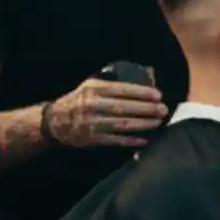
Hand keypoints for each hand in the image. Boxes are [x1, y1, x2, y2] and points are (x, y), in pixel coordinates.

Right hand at [47, 78, 167, 147]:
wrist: (56, 121)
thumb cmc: (79, 100)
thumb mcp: (90, 85)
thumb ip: (111, 81)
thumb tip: (140, 78)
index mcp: (94, 89)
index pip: (121, 89)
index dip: (141, 92)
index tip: (157, 95)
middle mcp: (93, 106)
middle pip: (124, 107)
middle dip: (146, 108)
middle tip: (163, 109)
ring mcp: (92, 124)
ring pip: (122, 124)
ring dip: (143, 124)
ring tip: (158, 122)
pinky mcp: (92, 139)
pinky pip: (115, 140)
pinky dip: (131, 140)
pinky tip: (145, 139)